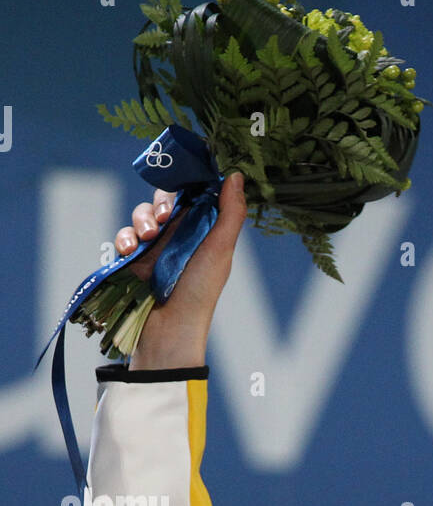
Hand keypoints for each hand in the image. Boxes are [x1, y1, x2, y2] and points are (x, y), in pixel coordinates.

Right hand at [115, 171, 246, 369]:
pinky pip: (124, 237)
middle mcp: (179, 238)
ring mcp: (155, 249)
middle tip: (161, 217)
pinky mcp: (133, 261)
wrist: (169, 330)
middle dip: (158, 203)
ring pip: (140, 216)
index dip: (182, 185)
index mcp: (202, 233)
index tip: (179, 185)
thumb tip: (235, 175)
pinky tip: (128, 251)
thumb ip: (230, 214)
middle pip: (162, 201)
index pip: (191, 196)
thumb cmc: (199, 292)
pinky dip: (124, 239)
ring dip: (139, 220)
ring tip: (146, 238)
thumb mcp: (220, 250)